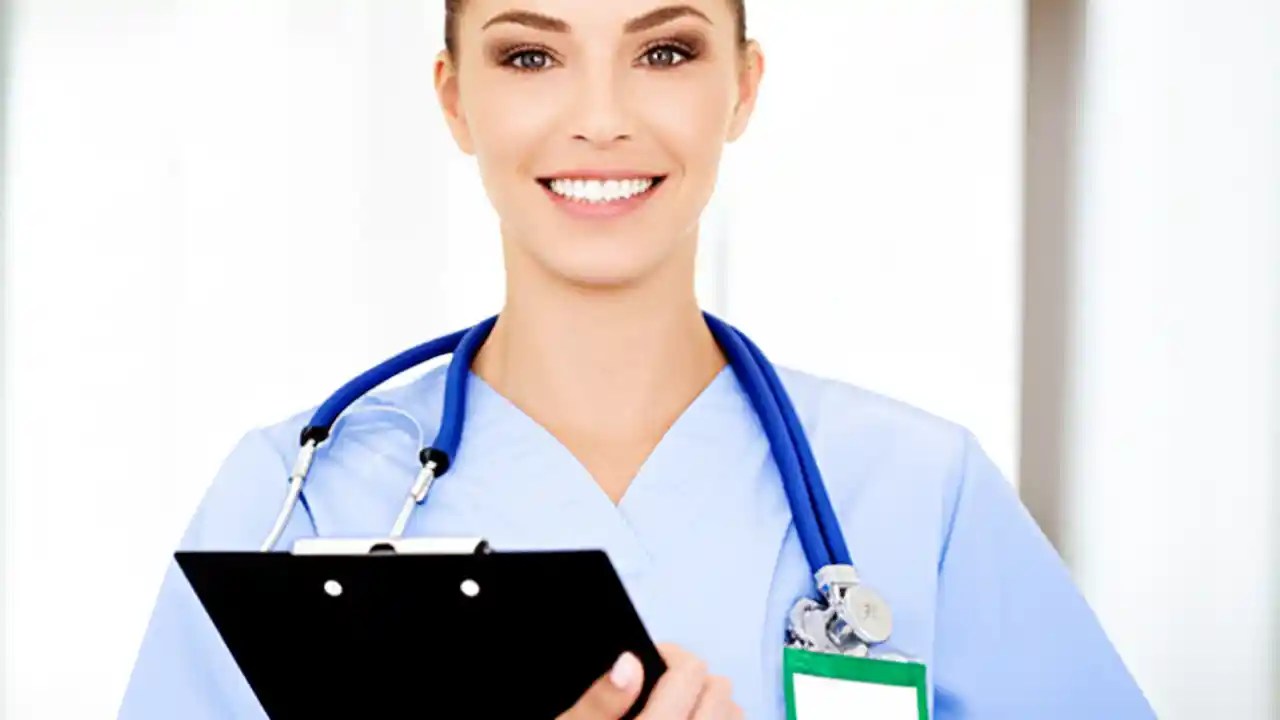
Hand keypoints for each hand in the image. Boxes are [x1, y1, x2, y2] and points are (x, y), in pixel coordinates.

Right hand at [557, 644, 742, 719]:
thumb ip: (599, 702)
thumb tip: (629, 662)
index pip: (689, 671)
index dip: (667, 655)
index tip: (644, 661)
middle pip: (720, 690)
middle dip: (691, 679)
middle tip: (658, 687)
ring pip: (734, 714)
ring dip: (712, 705)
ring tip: (677, 710)